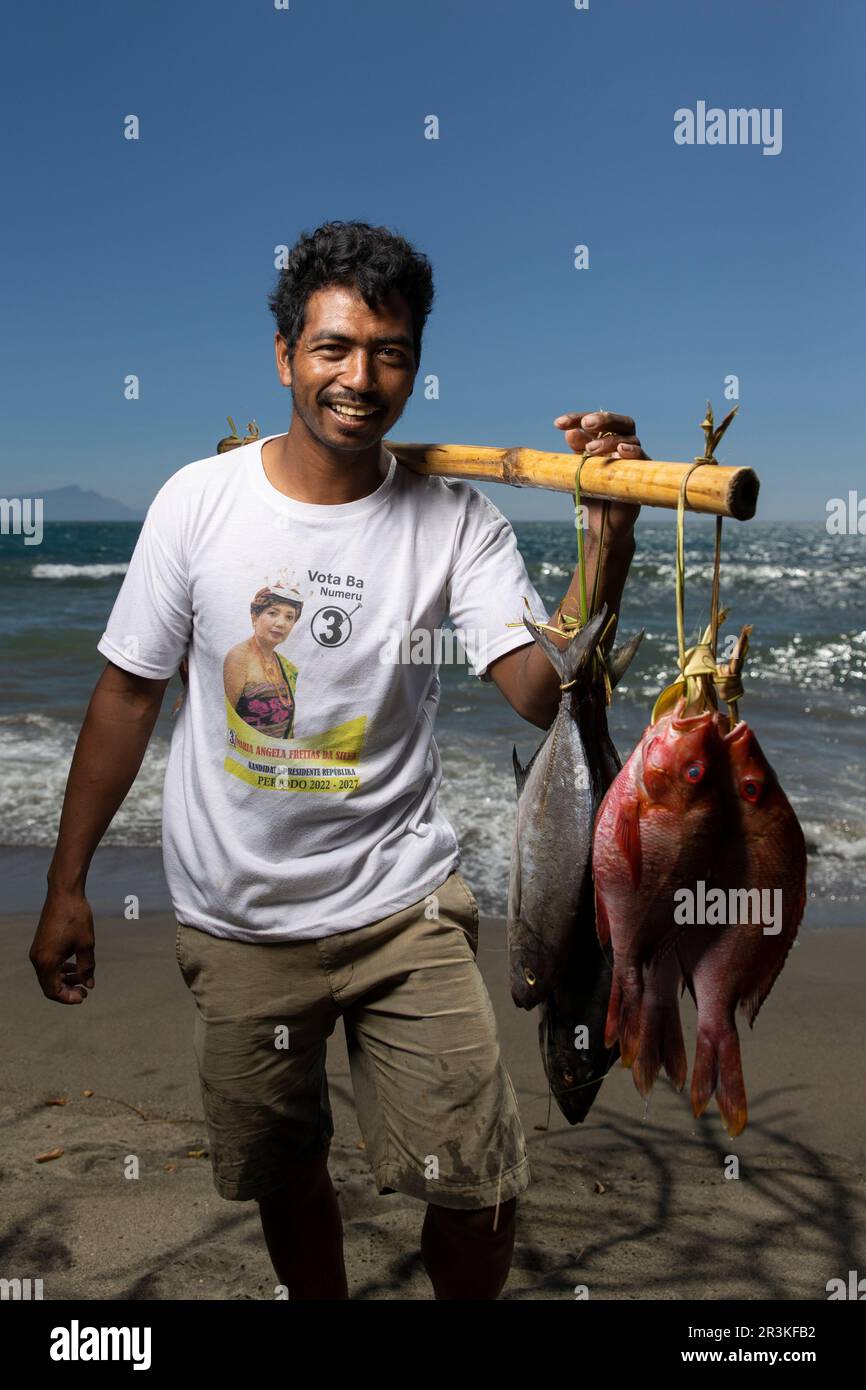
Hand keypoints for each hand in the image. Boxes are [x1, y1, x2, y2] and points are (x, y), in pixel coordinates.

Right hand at [30, 889, 95, 1004]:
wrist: (64, 894)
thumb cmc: (76, 918)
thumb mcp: (86, 944)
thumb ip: (87, 967)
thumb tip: (89, 985)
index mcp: (47, 961)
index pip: (53, 991)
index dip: (68, 998)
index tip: (84, 996)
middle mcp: (37, 959)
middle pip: (49, 985)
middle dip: (67, 990)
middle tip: (85, 991)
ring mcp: (37, 951)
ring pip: (49, 975)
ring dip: (65, 980)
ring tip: (83, 979)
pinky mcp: (41, 945)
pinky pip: (49, 964)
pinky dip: (61, 969)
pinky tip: (75, 966)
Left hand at [553, 409, 648, 532]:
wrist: (602, 525)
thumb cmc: (591, 496)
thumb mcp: (578, 473)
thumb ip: (576, 453)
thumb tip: (570, 432)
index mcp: (602, 442)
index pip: (594, 424)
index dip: (576, 418)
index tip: (558, 423)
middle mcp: (620, 446)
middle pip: (618, 423)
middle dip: (602, 419)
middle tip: (585, 423)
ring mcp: (632, 458)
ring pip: (628, 438)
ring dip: (608, 441)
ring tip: (590, 450)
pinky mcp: (642, 472)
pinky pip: (642, 456)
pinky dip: (632, 451)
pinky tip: (621, 451)